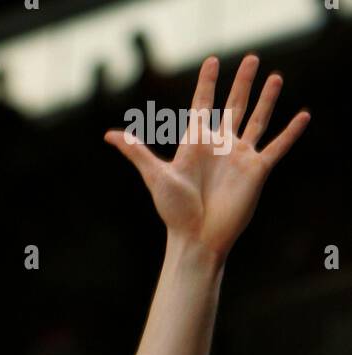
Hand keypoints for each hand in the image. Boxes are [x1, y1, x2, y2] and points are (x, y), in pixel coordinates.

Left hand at [104, 55, 308, 257]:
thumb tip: (110, 136)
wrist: (196, 238)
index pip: (203, 104)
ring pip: (257, 119)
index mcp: (197, 143)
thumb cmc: (173, 211)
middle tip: (251, 58)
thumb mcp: (155, 175)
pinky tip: (303, 116)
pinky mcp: (257, 170)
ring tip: (275, 76)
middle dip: (243, 82)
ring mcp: (239, 157)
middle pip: (234, 105)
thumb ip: (136, 152)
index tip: (211, 61)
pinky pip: (278, 146)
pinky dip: (291, 132)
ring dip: (267, 98)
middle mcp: (220, 146)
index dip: (207, 83)